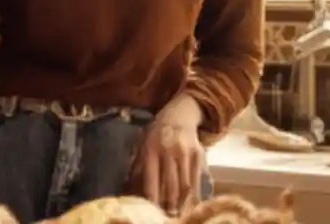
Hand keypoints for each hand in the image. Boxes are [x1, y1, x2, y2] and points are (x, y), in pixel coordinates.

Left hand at [132, 93, 204, 215]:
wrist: (179, 115)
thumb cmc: (156, 133)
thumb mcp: (143, 144)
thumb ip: (138, 165)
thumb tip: (130, 188)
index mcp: (151, 149)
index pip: (151, 178)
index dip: (152, 196)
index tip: (151, 211)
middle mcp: (169, 151)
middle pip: (170, 184)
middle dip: (168, 204)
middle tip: (166, 217)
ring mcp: (186, 153)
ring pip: (185, 184)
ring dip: (181, 203)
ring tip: (178, 215)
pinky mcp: (199, 155)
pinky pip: (197, 180)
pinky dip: (194, 195)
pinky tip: (191, 205)